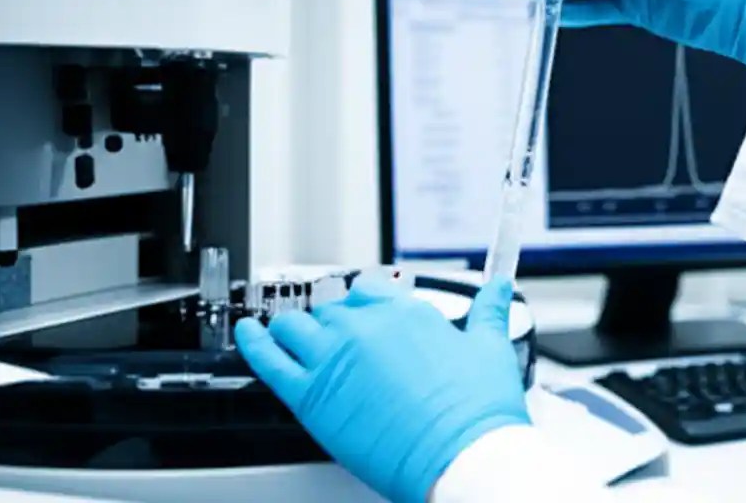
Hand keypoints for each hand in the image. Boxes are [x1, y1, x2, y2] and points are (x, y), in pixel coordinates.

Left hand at [234, 277, 528, 502]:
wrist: (463, 458)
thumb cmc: (477, 414)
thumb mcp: (491, 349)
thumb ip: (490, 311)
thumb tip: (498, 288)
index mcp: (405, 312)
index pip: (371, 290)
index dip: (368, 304)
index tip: (370, 315)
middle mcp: (365, 327)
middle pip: (333, 308)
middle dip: (336, 322)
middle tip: (343, 342)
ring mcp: (333, 358)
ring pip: (296, 326)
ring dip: (295, 329)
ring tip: (292, 336)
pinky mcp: (310, 395)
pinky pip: (268, 359)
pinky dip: (252, 341)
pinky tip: (247, 333)